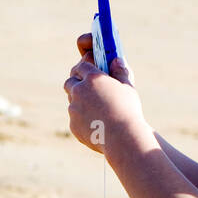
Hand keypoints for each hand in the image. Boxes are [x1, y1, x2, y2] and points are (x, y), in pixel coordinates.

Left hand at [64, 33, 143, 153]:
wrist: (122, 138)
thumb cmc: (128, 111)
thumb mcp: (128, 88)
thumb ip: (120, 73)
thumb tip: (116, 60)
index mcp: (93, 78)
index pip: (81, 66)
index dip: (84, 69)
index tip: (87, 72)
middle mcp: (79, 91)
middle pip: (70, 82)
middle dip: (76, 84)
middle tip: (86, 89)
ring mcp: (74, 109)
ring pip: (72, 102)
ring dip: (79, 103)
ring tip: (96, 110)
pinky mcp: (73, 125)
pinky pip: (75, 120)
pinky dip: (83, 120)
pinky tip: (97, 125)